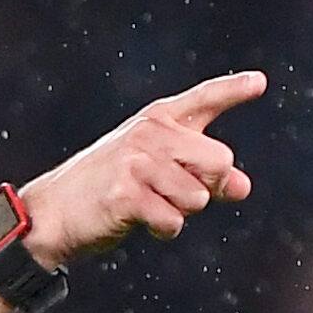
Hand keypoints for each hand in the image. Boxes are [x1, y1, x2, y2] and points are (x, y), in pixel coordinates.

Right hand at [18, 70, 266, 260]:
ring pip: (198, 196)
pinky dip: (163, 229)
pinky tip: (136, 219)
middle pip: (219, 161)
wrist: (53, 213)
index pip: (203, 99)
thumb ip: (201, 174)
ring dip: (180, 212)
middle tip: (170, 193)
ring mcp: (137, 161)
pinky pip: (174, 220)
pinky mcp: (127, 193)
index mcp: (156, 120)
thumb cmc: (106, 191)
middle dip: (206, 187)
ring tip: (147, 205)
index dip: (234, 91)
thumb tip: (243, 187)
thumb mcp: (156, 173)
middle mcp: (149, 133)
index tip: (260, 82)